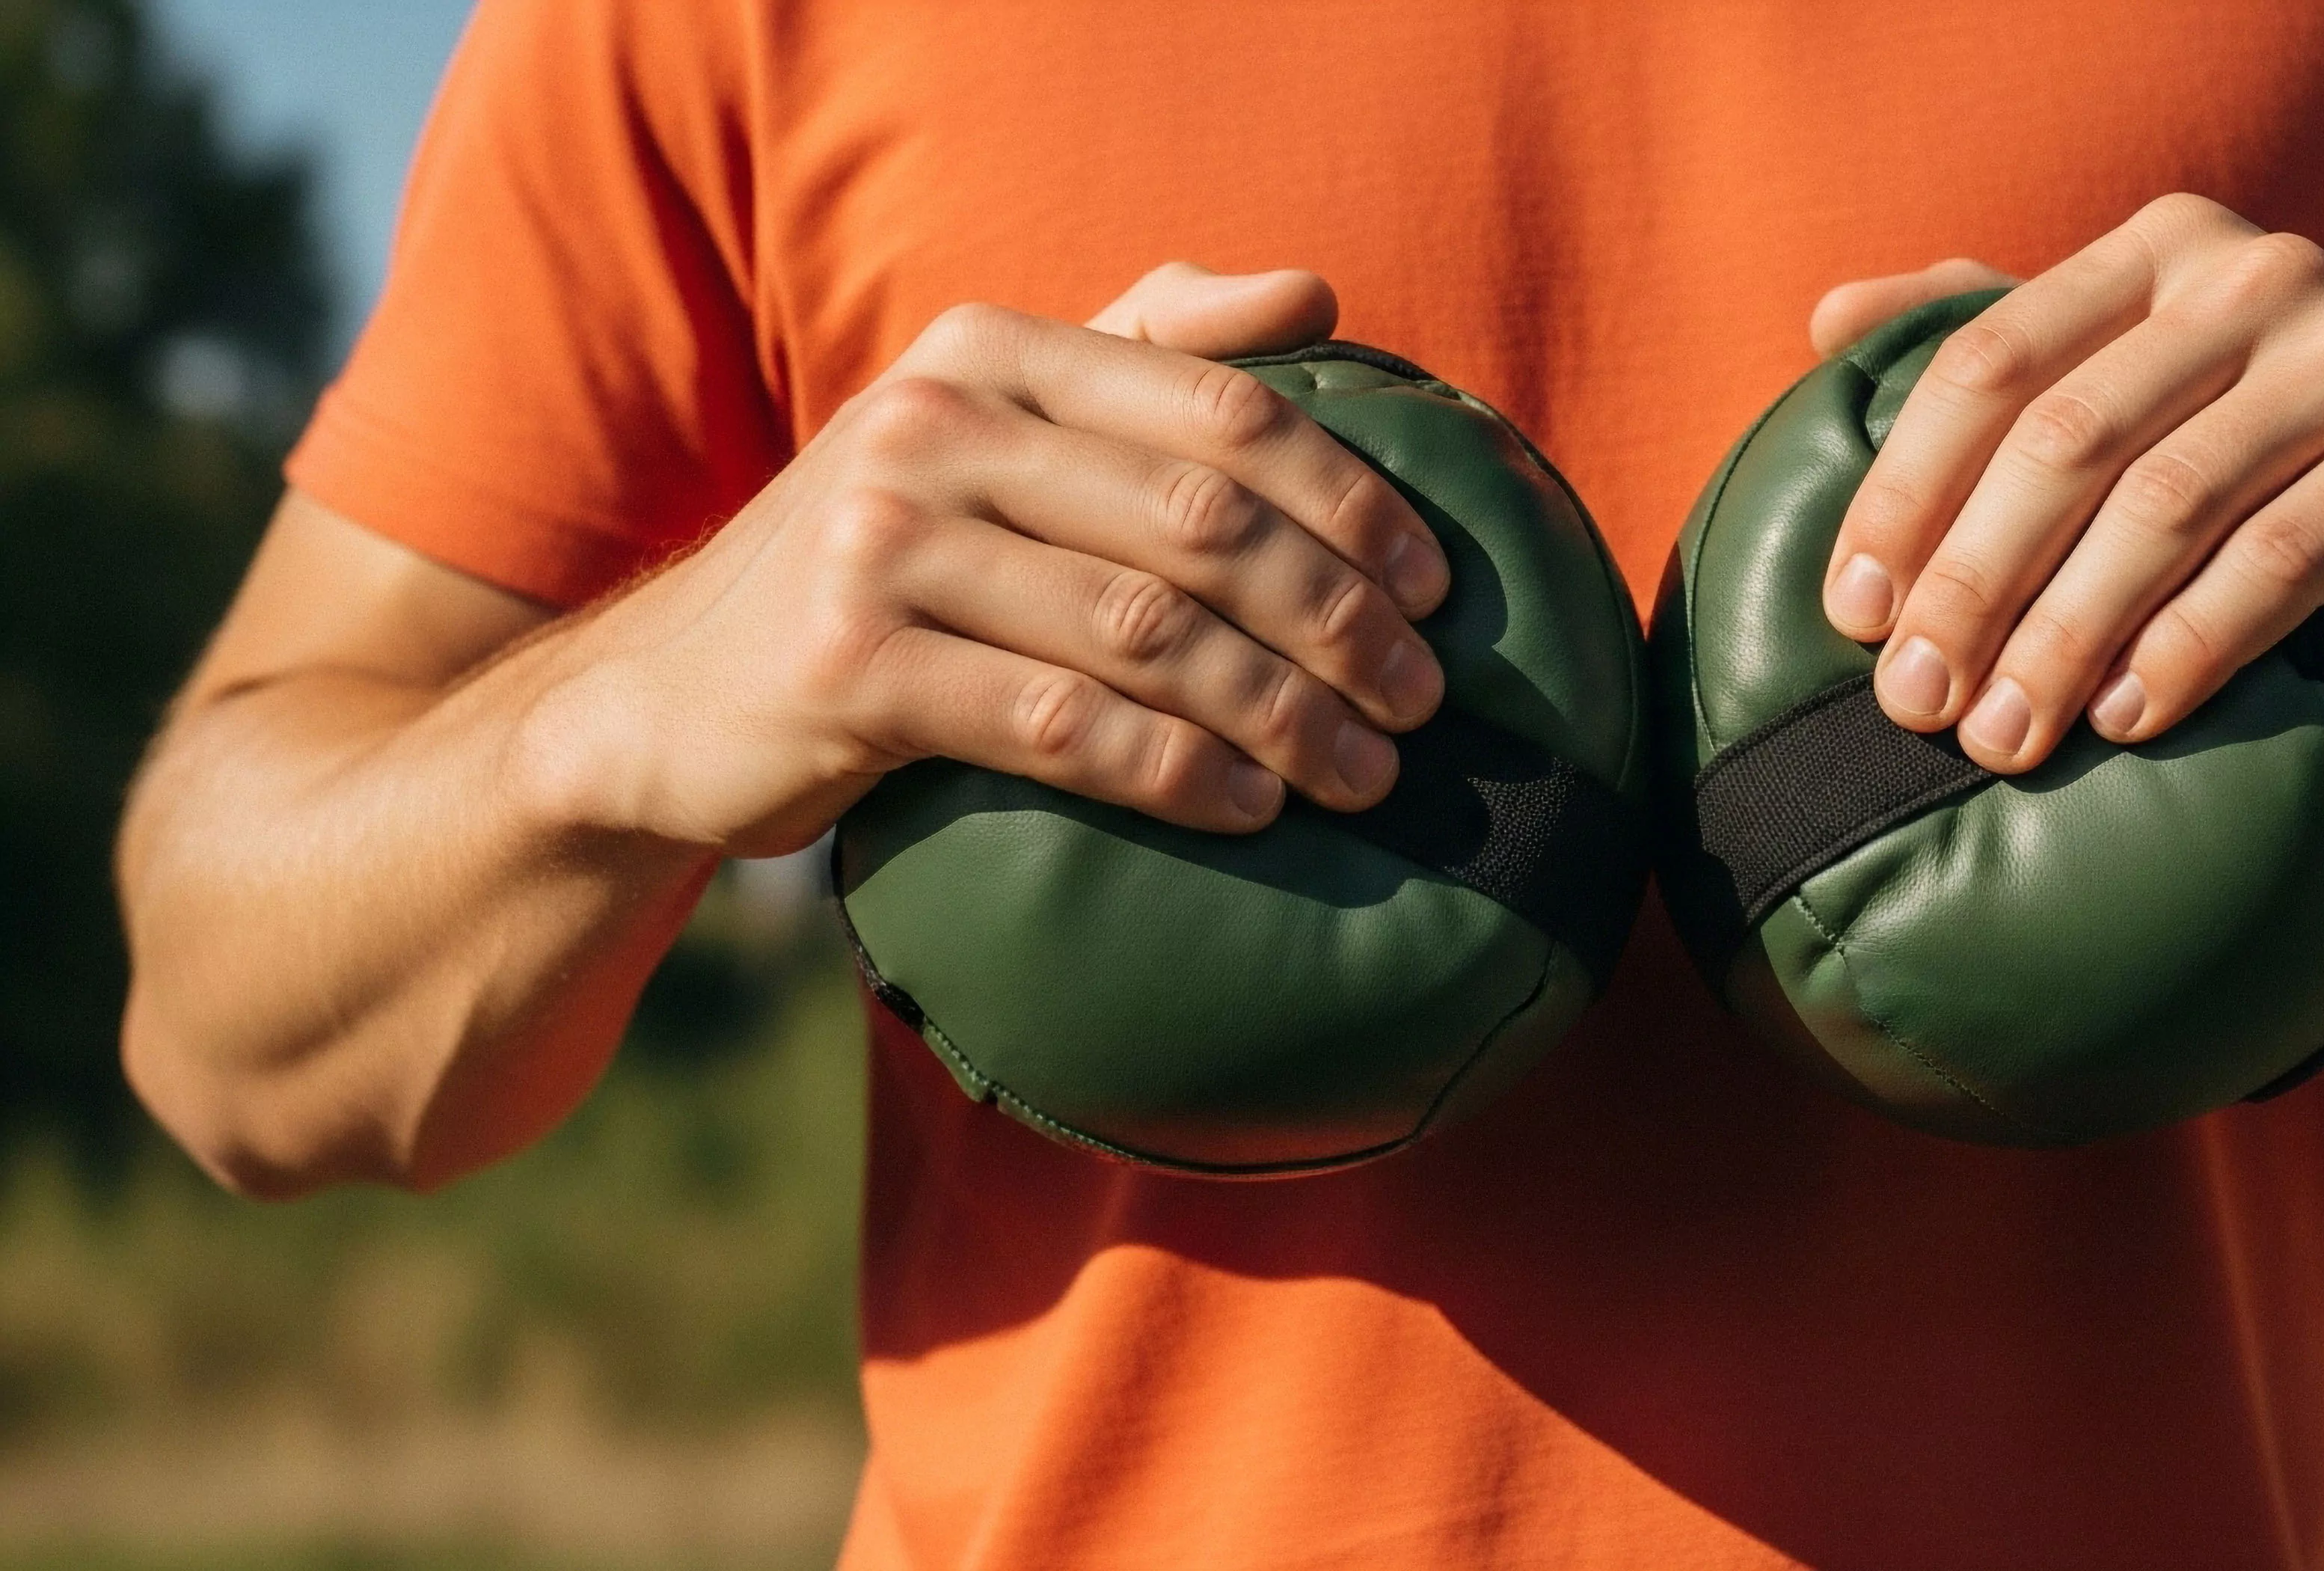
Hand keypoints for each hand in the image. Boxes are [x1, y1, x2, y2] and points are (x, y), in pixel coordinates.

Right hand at [516, 262, 1451, 853]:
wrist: (671, 693)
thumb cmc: (883, 563)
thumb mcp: (991, 428)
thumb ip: (1141, 346)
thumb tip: (1313, 293)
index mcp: (989, 349)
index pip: (1223, 410)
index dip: (1355, 499)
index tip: (1437, 587)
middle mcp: (932, 424)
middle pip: (1203, 525)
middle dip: (1341, 618)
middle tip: (1423, 701)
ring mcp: (880, 544)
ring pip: (1147, 632)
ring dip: (1283, 713)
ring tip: (1364, 774)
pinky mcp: (844, 667)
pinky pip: (1059, 726)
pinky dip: (1176, 771)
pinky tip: (1250, 806)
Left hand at [1814, 193, 2323, 772]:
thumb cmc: (2297, 466)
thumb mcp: (2154, 385)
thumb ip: (2006, 336)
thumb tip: (1825, 317)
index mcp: (2162, 246)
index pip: (1988, 361)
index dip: (1903, 491)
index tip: (1847, 616)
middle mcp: (2259, 272)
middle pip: (2063, 439)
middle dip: (1969, 583)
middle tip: (1911, 707)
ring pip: (2164, 506)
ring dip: (2063, 636)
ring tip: (2002, 740)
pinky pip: (2285, 556)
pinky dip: (2193, 645)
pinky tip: (2130, 721)